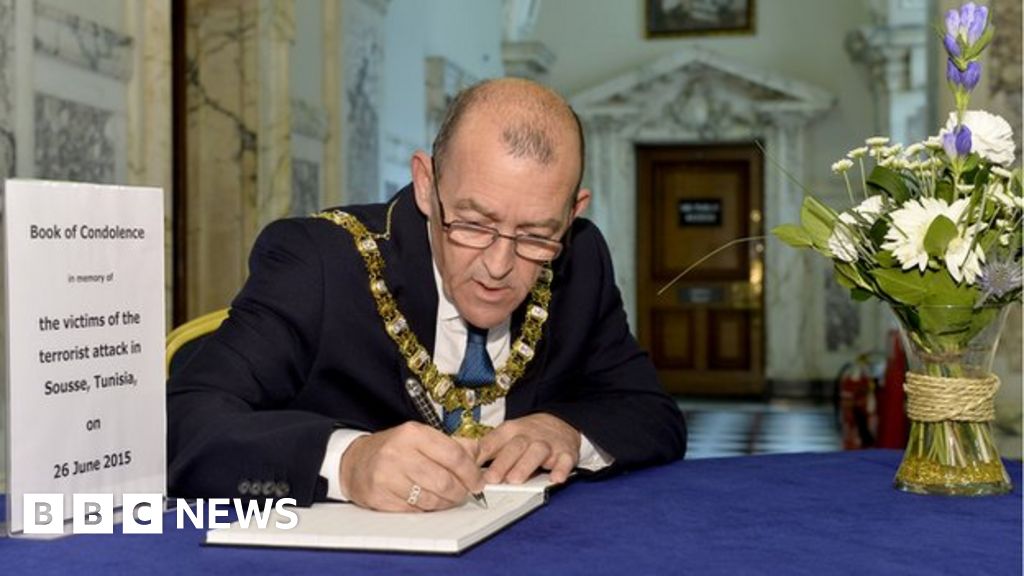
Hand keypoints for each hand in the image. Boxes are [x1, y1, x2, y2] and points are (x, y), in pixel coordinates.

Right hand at [340, 422, 483, 511]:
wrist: (355, 461)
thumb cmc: (393, 449)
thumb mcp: (421, 438)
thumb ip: (452, 445)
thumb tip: (480, 452)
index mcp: (413, 433)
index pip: (453, 454)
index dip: (471, 472)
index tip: (478, 482)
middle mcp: (399, 452)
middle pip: (444, 481)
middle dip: (459, 492)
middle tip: (464, 494)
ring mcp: (387, 476)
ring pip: (430, 499)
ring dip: (445, 503)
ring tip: (446, 499)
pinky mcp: (379, 496)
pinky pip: (414, 510)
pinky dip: (425, 510)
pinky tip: (425, 502)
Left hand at [477, 413, 580, 484]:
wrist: (559, 422)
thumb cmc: (527, 435)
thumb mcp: (505, 436)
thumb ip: (486, 450)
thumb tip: (463, 465)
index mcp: (510, 431)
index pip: (493, 441)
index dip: (481, 454)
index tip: (470, 467)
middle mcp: (529, 436)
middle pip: (515, 446)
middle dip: (503, 462)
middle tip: (492, 479)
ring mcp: (548, 444)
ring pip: (537, 452)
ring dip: (525, 466)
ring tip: (515, 480)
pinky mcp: (566, 453)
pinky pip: (565, 460)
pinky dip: (561, 469)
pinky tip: (556, 479)